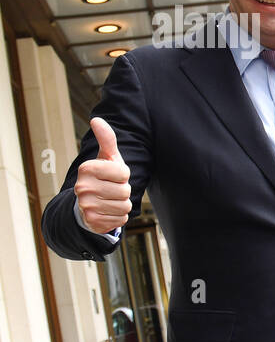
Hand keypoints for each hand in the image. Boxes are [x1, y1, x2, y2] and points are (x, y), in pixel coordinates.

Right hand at [74, 117, 131, 233]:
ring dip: (122, 205)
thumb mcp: (107, 157)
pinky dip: (118, 217)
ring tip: (109, 200)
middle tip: (111, 190)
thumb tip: (96, 119)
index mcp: (87, 168)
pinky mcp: (92, 222)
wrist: (88, 204)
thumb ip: (106, 139)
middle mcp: (82, 187)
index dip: (124, 176)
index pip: (124, 173)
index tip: (113, 176)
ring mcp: (85, 205)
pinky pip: (121, 220)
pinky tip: (107, 212)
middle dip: (123, 191)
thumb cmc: (103, 176)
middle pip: (125, 191)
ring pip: (124, 207)